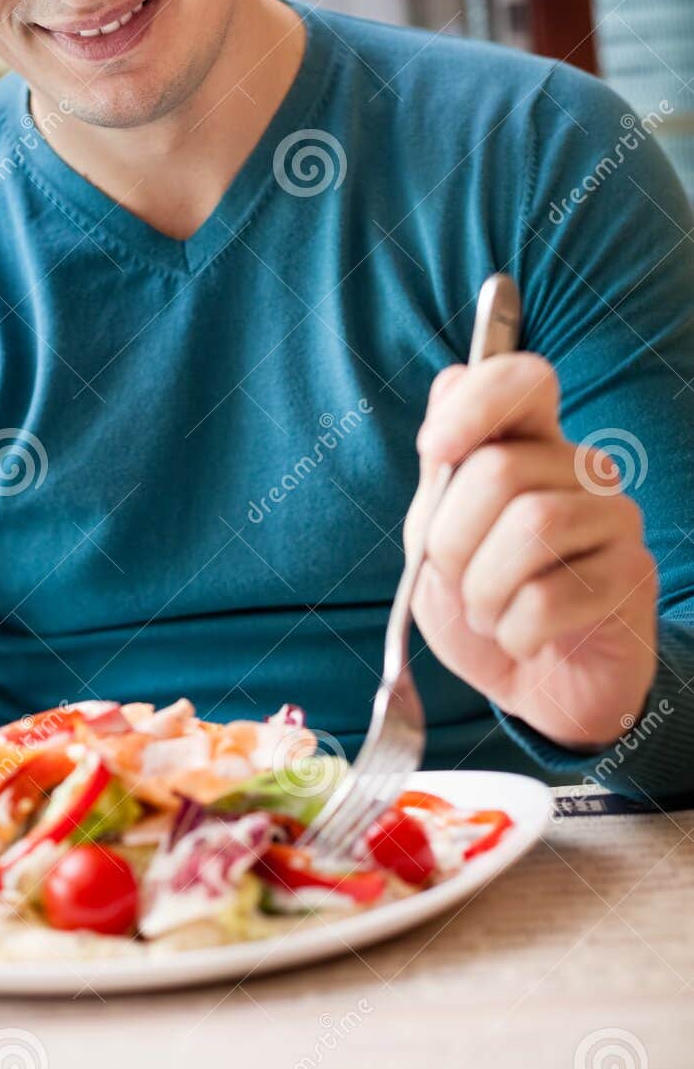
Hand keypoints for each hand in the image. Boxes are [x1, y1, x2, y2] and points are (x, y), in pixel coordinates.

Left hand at [406, 353, 658, 750]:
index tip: (434, 451)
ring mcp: (614, 517)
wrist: (533, 688)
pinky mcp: (633, 574)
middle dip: (452, 540)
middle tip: (458, 582)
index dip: (474, 402)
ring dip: (483, 591)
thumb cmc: (482, 606)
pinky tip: (523, 638)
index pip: (521, 380)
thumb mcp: (435, 542)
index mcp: (527, 445)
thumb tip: (450, 396)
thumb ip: (439, 479)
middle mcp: (579, 468)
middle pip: (499, 468)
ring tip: (488, 615)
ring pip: (530, 526)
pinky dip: (513, 630)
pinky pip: (550, 596)